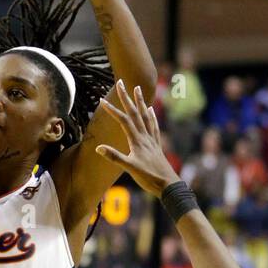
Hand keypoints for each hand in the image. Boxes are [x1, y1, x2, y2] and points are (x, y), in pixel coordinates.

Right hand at [96, 80, 179, 197]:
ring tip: (137, 89)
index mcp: (137, 140)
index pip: (123, 120)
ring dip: (140, 102)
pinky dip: (151, 116)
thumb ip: (115, 157)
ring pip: (145, 116)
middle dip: (126, 97)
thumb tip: (98, 148)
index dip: (112, 110)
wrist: (168, 185)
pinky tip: (150, 110)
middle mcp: (145, 136)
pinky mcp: (156, 145)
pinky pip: (153, 126)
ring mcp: (151, 140)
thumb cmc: (149, 178)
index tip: (102, 100)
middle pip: (134, 113)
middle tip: (121, 82)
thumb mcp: (129, 168)